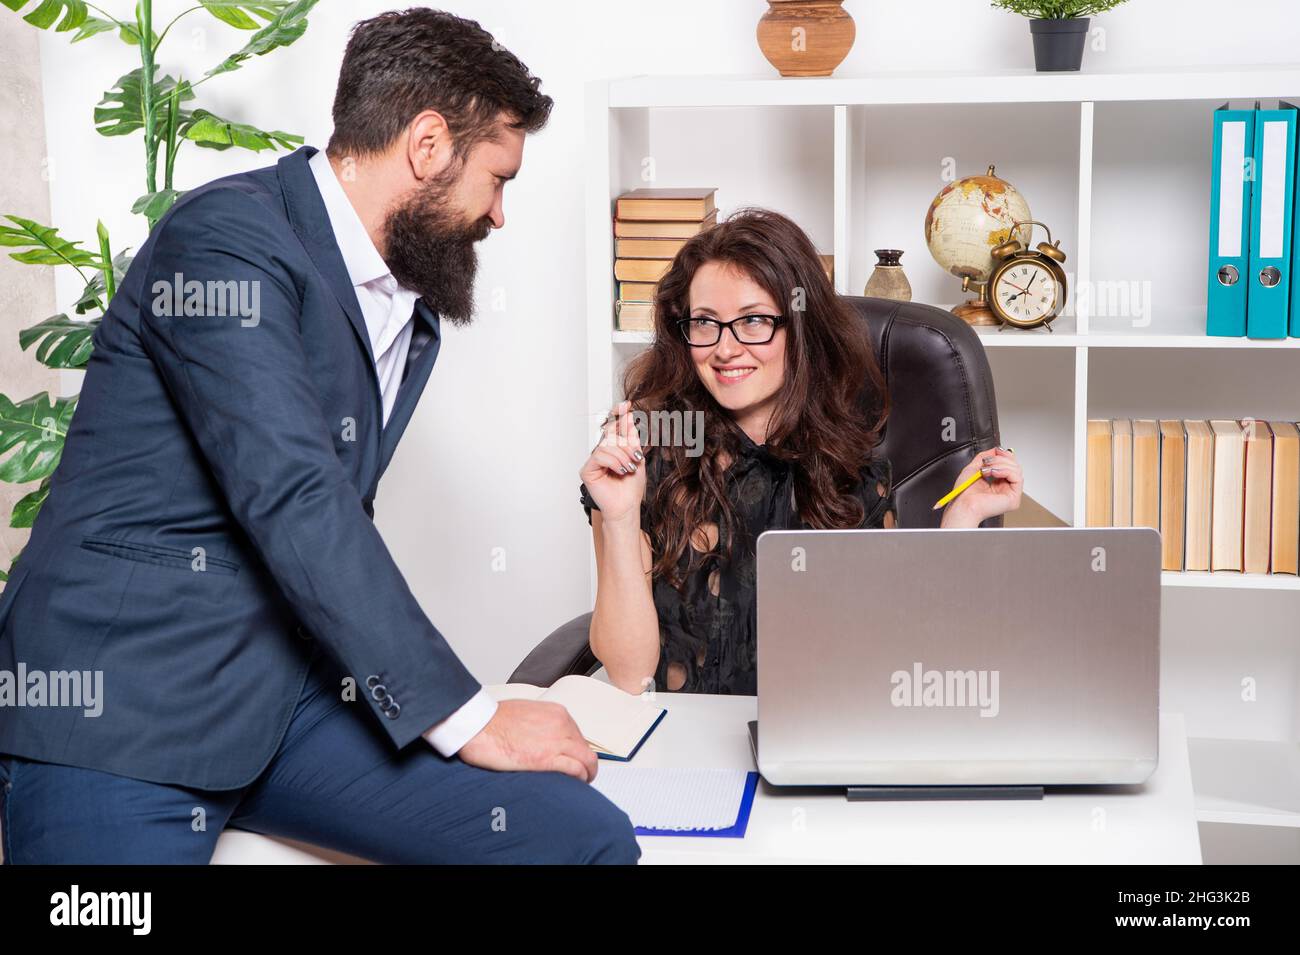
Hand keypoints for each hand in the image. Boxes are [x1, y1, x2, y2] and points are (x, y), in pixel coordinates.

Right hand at [458, 699, 598, 781]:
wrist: (478, 726)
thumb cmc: (493, 720)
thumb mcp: (527, 712)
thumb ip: (542, 724)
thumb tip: (546, 738)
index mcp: (556, 713)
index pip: (578, 735)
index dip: (577, 751)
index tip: (573, 760)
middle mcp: (561, 724)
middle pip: (586, 748)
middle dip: (585, 764)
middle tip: (581, 775)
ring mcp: (556, 741)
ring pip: (587, 760)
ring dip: (586, 774)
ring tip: (580, 782)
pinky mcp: (547, 759)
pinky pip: (575, 770)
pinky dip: (578, 778)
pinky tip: (572, 783)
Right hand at [579, 399, 646, 525]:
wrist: (627, 506)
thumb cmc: (631, 487)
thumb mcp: (637, 457)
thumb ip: (632, 438)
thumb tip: (629, 416)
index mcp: (614, 449)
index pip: (614, 428)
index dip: (619, 415)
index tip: (626, 404)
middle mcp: (602, 453)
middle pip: (610, 434)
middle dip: (626, 444)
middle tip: (636, 457)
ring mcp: (593, 461)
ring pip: (606, 445)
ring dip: (622, 455)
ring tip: (629, 467)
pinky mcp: (587, 470)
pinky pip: (599, 456)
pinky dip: (613, 461)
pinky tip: (621, 470)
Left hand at [939, 447, 1022, 527]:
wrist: (963, 504)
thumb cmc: (964, 492)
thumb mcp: (974, 467)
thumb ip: (986, 457)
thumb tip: (996, 450)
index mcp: (998, 484)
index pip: (1009, 465)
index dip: (1004, 455)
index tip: (996, 450)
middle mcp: (1005, 489)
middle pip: (1014, 465)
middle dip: (1000, 459)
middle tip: (987, 462)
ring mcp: (1010, 494)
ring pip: (1016, 469)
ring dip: (1000, 464)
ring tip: (986, 469)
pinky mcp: (1014, 499)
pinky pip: (1018, 478)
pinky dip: (1005, 471)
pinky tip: (994, 473)